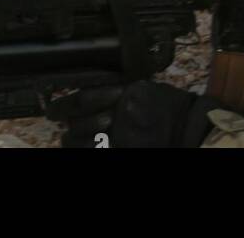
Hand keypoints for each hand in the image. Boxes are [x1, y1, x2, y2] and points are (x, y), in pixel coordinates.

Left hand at [50, 80, 216, 148]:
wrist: (191, 129)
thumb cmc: (171, 108)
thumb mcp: (145, 90)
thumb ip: (121, 93)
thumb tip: (94, 103)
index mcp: (125, 94)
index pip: (84, 100)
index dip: (63, 106)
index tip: (52, 109)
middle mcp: (120, 116)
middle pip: (81, 125)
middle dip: (69, 131)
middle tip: (63, 133)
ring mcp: (122, 138)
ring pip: (86, 145)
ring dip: (74, 144)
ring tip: (68, 142)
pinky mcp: (123, 150)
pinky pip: (99, 153)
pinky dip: (90, 151)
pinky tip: (86, 149)